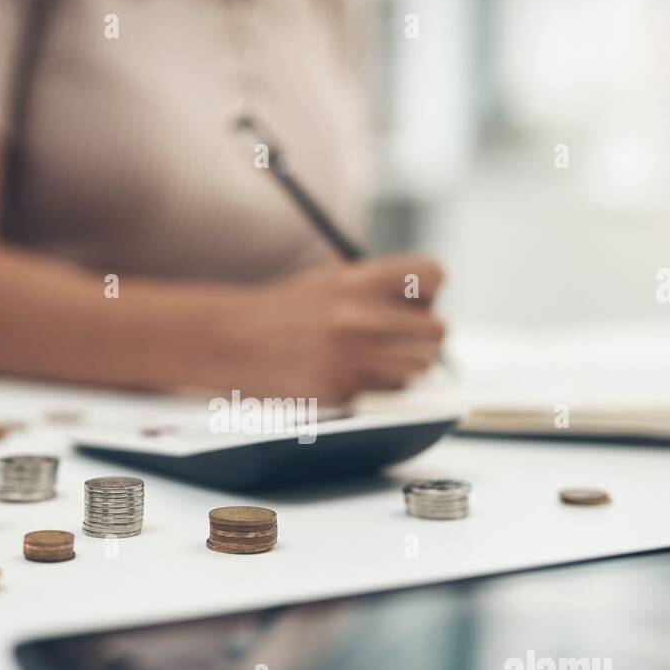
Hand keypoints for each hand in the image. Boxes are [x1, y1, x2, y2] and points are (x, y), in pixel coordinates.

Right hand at [218, 254, 445, 404]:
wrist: (233, 340)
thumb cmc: (285, 311)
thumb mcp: (333, 281)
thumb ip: (379, 289)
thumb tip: (427, 307)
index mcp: (360, 279)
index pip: (431, 275)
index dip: (430, 290)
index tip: (415, 302)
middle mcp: (360, 316)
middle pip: (436, 331)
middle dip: (424, 337)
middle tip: (403, 339)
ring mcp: (352, 357)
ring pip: (418, 368)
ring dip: (405, 367)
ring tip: (377, 360)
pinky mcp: (342, 391)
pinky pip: (385, 393)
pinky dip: (375, 388)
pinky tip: (348, 375)